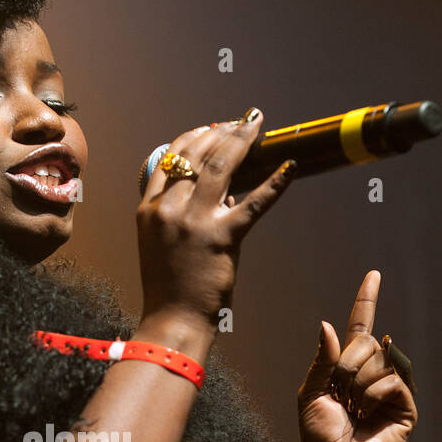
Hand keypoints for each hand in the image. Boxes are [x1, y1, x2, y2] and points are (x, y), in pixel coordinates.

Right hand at [136, 110, 296, 328]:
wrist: (173, 320)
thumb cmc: (170, 286)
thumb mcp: (163, 242)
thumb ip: (184, 212)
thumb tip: (225, 192)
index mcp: (149, 208)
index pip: (172, 156)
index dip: (196, 134)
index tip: (214, 126)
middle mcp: (168, 209)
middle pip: (197, 153)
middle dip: (223, 130)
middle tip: (243, 122)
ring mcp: (194, 222)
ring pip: (220, 165)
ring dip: (242, 140)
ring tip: (257, 126)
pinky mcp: (222, 238)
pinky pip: (254, 203)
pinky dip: (276, 182)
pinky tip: (291, 166)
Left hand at [296, 270, 417, 441]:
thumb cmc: (317, 437)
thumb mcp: (310, 393)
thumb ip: (321, 360)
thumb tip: (329, 326)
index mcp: (349, 368)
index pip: (361, 328)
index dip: (366, 301)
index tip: (373, 275)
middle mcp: (373, 374)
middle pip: (367, 342)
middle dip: (346, 364)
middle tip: (340, 394)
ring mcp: (391, 390)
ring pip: (379, 361)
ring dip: (357, 384)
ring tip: (354, 411)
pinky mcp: (406, 407)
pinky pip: (392, 380)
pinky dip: (374, 395)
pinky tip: (367, 415)